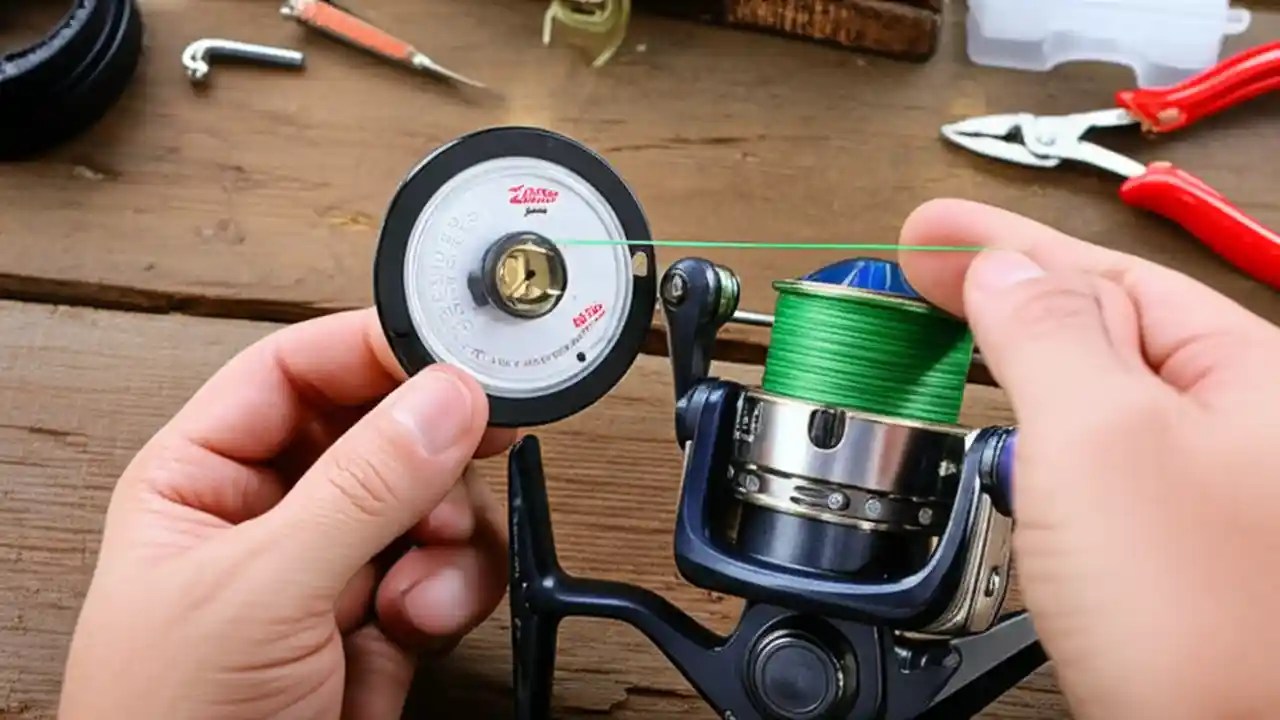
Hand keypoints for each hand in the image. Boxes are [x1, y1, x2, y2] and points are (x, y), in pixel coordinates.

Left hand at [59, 308, 515, 718]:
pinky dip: (452, 591)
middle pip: (379, 433)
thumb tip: (442, 398)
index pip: (295, 372)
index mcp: (204, 480)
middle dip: (430, 451)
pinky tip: (417, 622)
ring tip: (421, 573)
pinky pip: (446, 570)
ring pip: (428, 502)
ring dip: (446, 533)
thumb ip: (360, 488)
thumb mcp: (260, 591)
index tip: (450, 352)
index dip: (372, 350)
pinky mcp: (381, 624)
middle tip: (481, 442)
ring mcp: (331, 572)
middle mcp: (272, 516)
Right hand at [898, 199, 1279, 718]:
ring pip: (1092, 392)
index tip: (925, 236)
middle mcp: (1236, 426)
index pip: (1101, 273)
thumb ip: (1048, 334)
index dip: (999, 246)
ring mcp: (1202, 489)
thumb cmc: (1202, 625)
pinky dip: (1031, 436)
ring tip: (949, 333)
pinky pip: (1090, 457)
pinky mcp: (1167, 548)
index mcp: (1244, 374)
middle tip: (921, 278)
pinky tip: (1005, 440)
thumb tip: (1003, 269)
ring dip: (1015, 360)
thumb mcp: (1101, 441)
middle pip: (1100, 323)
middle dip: (1005, 293)